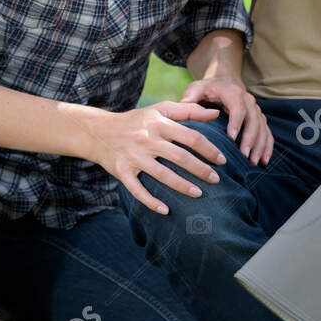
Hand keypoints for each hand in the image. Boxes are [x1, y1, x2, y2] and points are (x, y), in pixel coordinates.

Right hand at [84, 99, 226, 214]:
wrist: (98, 130)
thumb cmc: (136, 120)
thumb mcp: (160, 109)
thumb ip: (189, 111)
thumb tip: (216, 113)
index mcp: (158, 123)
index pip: (191, 137)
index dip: (209, 149)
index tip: (222, 160)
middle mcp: (147, 139)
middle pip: (180, 157)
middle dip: (201, 170)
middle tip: (216, 180)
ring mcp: (134, 157)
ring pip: (162, 175)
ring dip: (182, 186)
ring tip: (199, 194)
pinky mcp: (122, 171)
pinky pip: (137, 190)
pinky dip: (151, 202)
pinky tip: (166, 210)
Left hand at [182, 77, 272, 165]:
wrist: (223, 82)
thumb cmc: (206, 89)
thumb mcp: (196, 89)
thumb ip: (191, 97)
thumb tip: (184, 107)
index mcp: (233, 93)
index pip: (238, 107)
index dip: (236, 122)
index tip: (232, 138)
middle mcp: (248, 100)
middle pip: (254, 119)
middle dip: (250, 138)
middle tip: (244, 155)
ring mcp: (256, 110)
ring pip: (263, 128)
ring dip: (260, 145)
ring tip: (253, 163)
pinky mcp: (260, 119)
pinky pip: (267, 133)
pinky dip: (267, 147)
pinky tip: (264, 161)